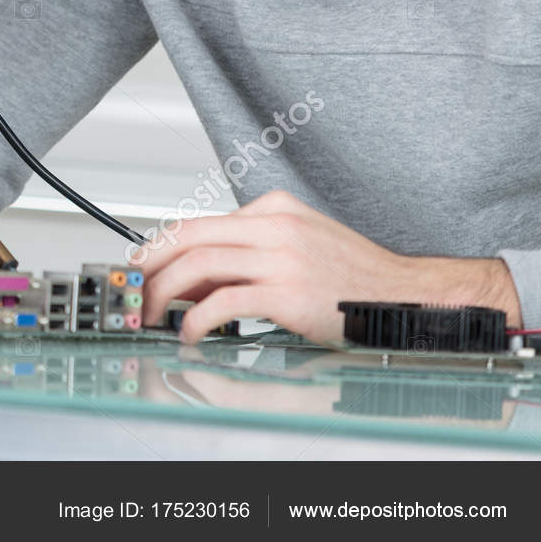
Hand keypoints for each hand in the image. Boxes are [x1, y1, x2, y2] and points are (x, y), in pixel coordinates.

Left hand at [136, 190, 521, 343]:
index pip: (199, 222)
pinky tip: (192, 333)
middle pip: (188, 236)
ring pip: (199, 264)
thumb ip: (248, 253)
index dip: (161, 247)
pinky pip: (225, 301)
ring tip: (155, 314)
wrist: (405, 297)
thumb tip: (193, 278)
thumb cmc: (352, 278)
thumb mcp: (298, 246)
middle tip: (134, 290)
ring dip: (165, 292)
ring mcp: (281, 257)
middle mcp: (275, 225)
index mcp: (274, 208)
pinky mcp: (288, 292)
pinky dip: (198, 319)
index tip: (142, 267)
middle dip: (150, 265)